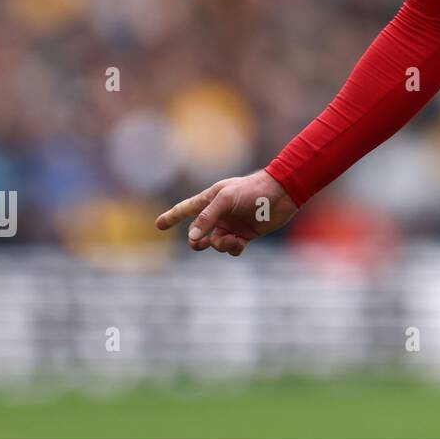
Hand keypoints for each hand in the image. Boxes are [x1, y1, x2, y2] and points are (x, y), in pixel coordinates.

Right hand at [155, 169, 298, 255]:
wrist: (281, 194)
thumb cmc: (252, 190)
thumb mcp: (226, 199)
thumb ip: (207, 217)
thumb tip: (192, 238)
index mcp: (211, 200)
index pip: (186, 209)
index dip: (172, 217)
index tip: (158, 224)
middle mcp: (219, 214)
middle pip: (198, 234)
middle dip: (197, 242)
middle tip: (200, 243)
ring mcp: (232, 225)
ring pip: (215, 243)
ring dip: (220, 245)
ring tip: (231, 240)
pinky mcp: (246, 234)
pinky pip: (232, 248)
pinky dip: (233, 248)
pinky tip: (240, 242)